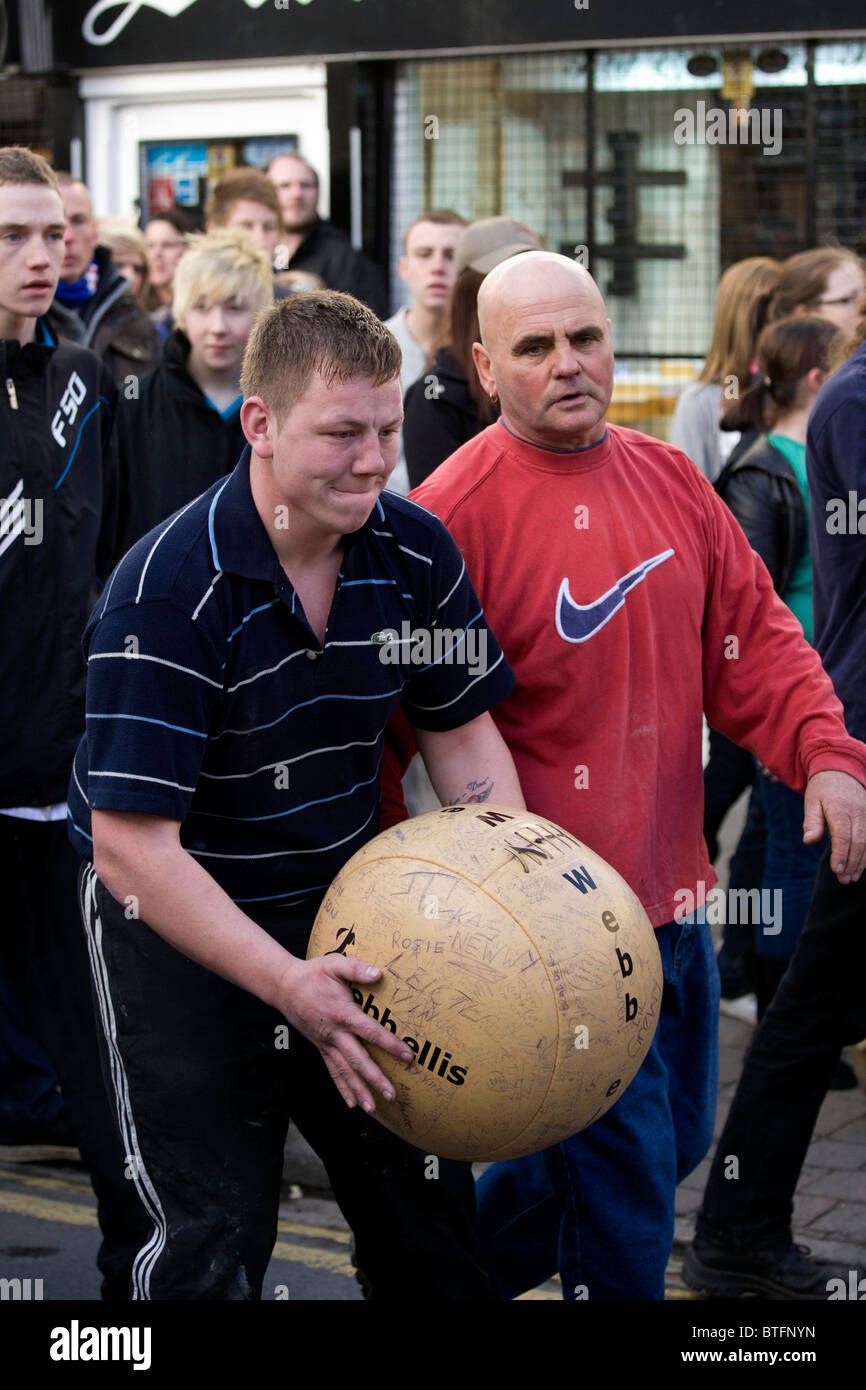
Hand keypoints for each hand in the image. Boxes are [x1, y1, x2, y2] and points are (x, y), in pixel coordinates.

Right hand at [277, 953, 413, 1111]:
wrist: (284, 988)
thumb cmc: (312, 974)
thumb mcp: (334, 964)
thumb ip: (356, 968)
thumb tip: (378, 974)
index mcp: (343, 1014)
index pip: (370, 1032)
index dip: (390, 1045)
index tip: (407, 1056)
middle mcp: (335, 1034)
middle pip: (357, 1061)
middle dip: (375, 1079)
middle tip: (391, 1095)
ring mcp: (326, 1044)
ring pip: (344, 1072)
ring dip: (359, 1090)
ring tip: (372, 1108)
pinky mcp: (321, 1048)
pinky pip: (332, 1071)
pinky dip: (342, 1088)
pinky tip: (351, 1103)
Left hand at [803, 769, 865, 883]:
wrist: (842, 771)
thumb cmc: (823, 789)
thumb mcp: (811, 802)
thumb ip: (812, 822)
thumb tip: (809, 840)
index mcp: (840, 808)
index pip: (842, 835)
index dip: (841, 853)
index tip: (836, 869)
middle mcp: (858, 812)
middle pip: (858, 842)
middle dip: (852, 863)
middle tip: (843, 879)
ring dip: (861, 862)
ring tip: (851, 877)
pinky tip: (860, 867)